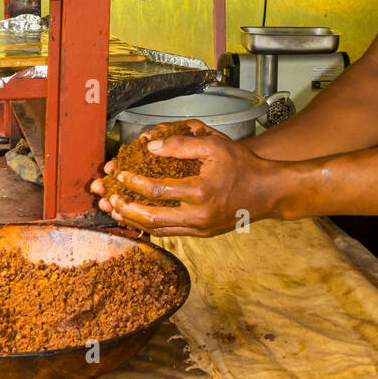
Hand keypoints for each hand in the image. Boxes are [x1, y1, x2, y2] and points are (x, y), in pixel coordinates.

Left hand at [90, 121, 279, 236]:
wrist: (268, 192)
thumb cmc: (243, 165)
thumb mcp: (214, 145)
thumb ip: (181, 144)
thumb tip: (150, 146)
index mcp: (201, 191)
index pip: (157, 189)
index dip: (134, 182)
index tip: (119, 175)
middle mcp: (199, 215)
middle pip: (151, 217)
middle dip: (126, 208)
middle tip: (109, 199)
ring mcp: (201, 229)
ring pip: (158, 230)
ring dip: (134, 221)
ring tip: (116, 211)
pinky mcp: (202, 234)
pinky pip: (170, 233)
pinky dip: (150, 226)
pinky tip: (138, 218)